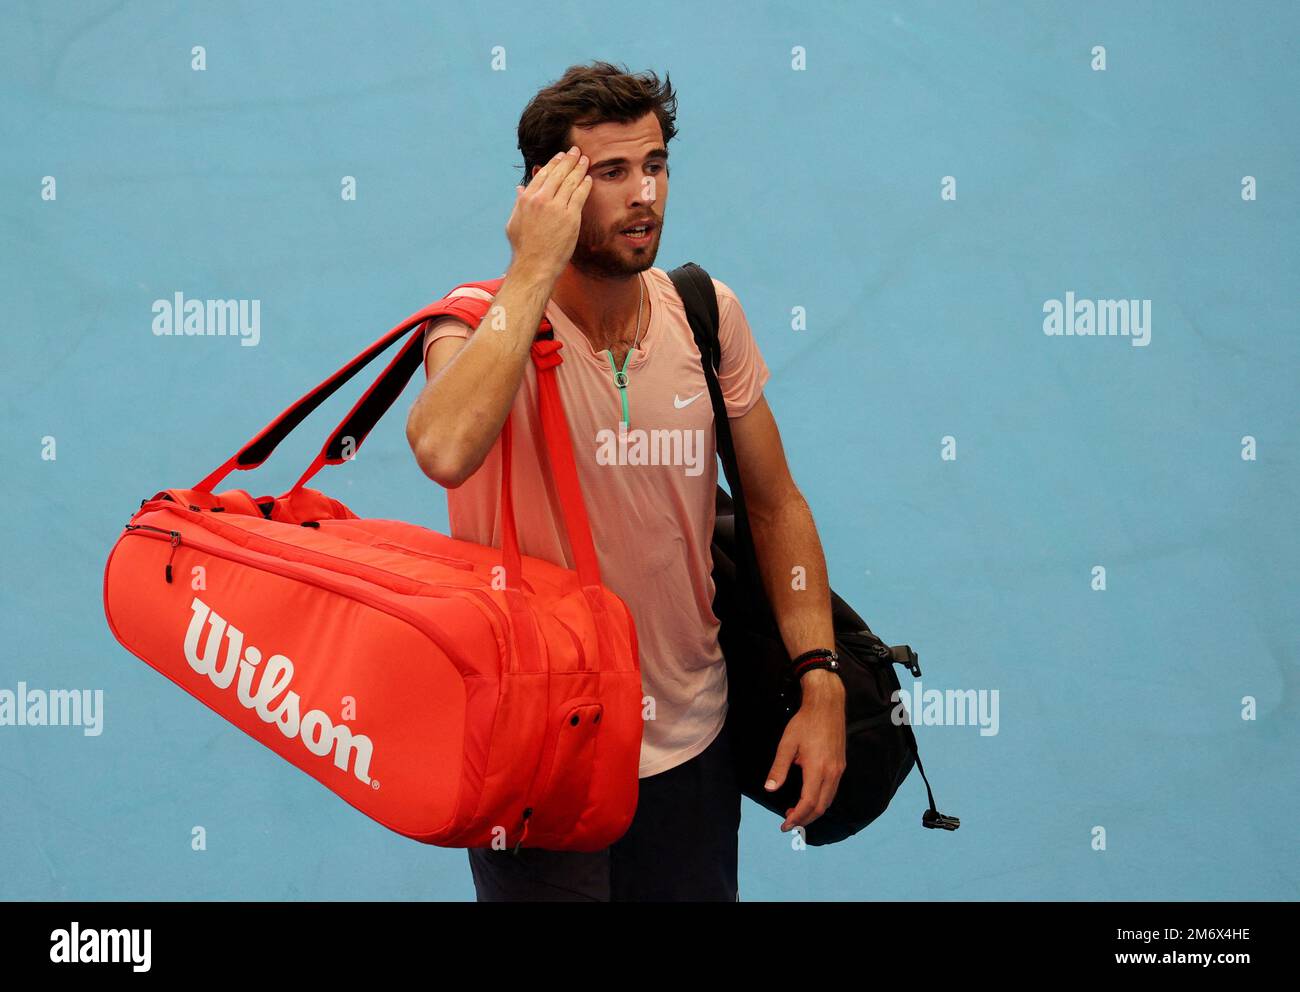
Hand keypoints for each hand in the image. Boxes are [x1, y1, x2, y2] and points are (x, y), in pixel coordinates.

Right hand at [505, 146, 592, 282]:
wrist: (535, 265)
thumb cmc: (523, 247)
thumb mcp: (514, 222)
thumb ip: (519, 203)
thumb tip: (520, 189)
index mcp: (527, 198)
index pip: (543, 174)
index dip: (554, 162)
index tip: (560, 156)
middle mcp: (542, 199)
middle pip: (559, 173)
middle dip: (569, 160)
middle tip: (576, 151)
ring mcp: (557, 207)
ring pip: (571, 182)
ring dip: (579, 168)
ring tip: (585, 160)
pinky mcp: (571, 217)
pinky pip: (580, 195)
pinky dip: (585, 185)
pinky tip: (588, 178)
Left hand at [765, 670, 846, 832]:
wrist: (827, 706)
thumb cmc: (805, 722)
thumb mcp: (787, 744)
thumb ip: (779, 768)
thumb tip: (770, 789)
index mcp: (818, 769)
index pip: (808, 803)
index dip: (796, 817)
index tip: (785, 825)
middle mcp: (832, 773)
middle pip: (821, 807)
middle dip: (805, 819)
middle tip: (788, 823)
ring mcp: (839, 770)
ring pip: (828, 800)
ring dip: (813, 811)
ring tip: (796, 813)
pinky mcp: (841, 766)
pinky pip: (832, 791)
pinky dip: (821, 800)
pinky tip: (809, 798)